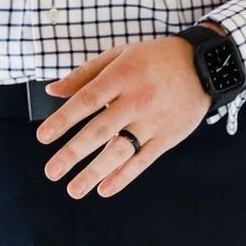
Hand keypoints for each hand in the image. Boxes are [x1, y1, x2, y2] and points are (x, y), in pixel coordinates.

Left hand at [36, 38, 210, 198]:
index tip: (43, 137)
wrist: (202, 66)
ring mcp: (153, 121)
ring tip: (74, 189)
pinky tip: (104, 189)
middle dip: (73, 153)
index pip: (86, 100)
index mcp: (121, 76)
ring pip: (121, 151)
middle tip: (52, 171)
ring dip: (95, 172)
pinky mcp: (168, 138)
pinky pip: (143, 161)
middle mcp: (136, 100)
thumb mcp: (119, 55)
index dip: (63, 120)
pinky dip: (123, 177)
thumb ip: (84, 74)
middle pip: (100, 130)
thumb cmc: (153, 59)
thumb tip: (52, 90)